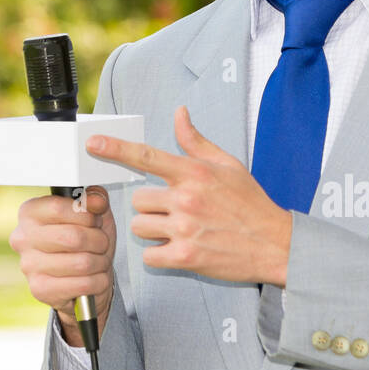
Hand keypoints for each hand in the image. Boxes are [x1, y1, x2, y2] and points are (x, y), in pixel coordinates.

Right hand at [10, 186, 115, 345]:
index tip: (95, 219)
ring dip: (100, 262)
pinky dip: (98, 281)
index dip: (86, 214)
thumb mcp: (93, 213)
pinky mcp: (40, 290)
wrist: (82, 280)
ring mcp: (29, 265)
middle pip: (72, 237)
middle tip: (101, 243)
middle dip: (98, 240)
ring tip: (98, 260)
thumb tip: (96, 200)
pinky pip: (83, 284)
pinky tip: (93, 278)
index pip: (58, 208)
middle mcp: (23, 237)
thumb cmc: (85, 241)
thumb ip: (95, 198)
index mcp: (29, 212)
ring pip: (82, 262)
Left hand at [86, 105, 291, 285]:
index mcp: (195, 173)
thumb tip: (179, 113)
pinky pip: (149, 255)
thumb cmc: (251, 203)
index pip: (146, 156)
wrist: (276, 245)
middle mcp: (186, 198)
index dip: (115, 149)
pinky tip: (178, 249)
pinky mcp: (186, 256)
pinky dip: (158, 255)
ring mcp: (185, 229)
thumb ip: (196, 141)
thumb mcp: (228, 164)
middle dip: (151, 206)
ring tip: (177, 230)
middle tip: (174, 211)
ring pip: (140, 226)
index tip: (93, 143)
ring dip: (153, 230)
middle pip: (139, 199)